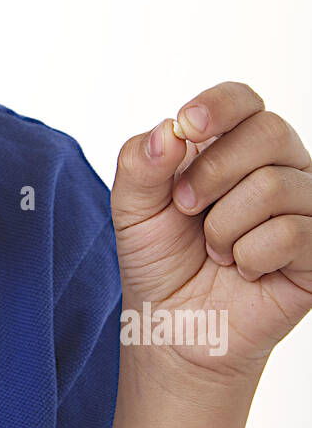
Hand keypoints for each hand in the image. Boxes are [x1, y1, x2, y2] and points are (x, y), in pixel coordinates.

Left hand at [111, 81, 311, 386]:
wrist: (174, 328)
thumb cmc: (161, 261)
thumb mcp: (132, 208)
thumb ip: (140, 163)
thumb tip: (168, 131)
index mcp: (235, 146)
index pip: (245, 99)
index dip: (219, 105)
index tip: (186, 125)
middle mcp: (279, 168)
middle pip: (269, 131)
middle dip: (213, 172)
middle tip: (185, 207)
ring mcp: (304, 208)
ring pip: (273, 185)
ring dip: (224, 226)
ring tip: (214, 250)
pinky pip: (291, 232)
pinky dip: (249, 256)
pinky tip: (243, 269)